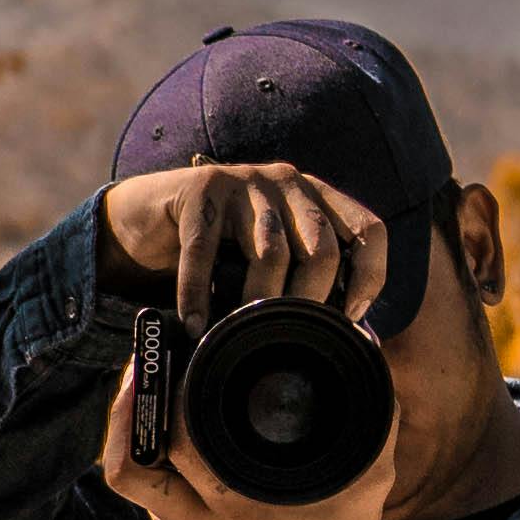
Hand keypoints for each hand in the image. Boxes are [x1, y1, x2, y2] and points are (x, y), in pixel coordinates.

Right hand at [98, 160, 389, 330]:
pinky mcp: (200, 190)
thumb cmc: (218, 248)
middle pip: (323, 247)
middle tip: (288, 338)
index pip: (369, 229)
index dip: (370, 275)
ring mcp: (244, 181)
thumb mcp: (270, 255)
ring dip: (257, 303)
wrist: (149, 216)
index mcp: (316, 198)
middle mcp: (287, 183)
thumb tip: (341, 332)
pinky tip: (195, 324)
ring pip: (270, 251)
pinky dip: (199, 293)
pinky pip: (205, 250)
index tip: (349, 317)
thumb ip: (303, 276)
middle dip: (310, 300)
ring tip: (242, 335)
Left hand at [100, 362, 399, 519]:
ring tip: (139, 383)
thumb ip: (375, 415)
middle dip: (131, 405)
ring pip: (127, 476)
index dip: (167, 398)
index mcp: (241, 512)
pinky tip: (155, 419)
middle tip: (141, 362)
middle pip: (132, 463)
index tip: (172, 359)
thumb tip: (367, 343)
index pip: (179, 447)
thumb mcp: (368, 476)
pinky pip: (142, 488)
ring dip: (126, 429)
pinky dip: (142, 450)